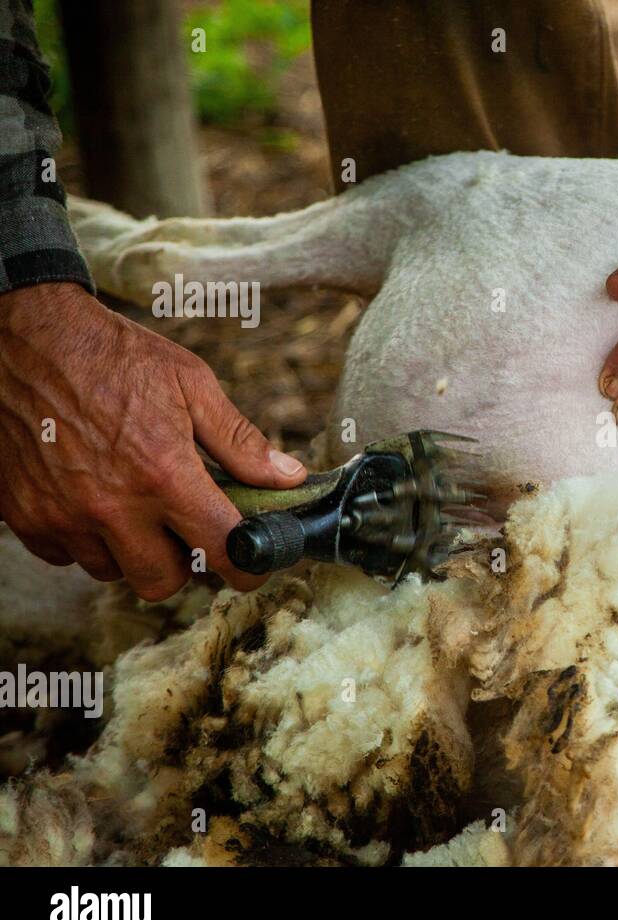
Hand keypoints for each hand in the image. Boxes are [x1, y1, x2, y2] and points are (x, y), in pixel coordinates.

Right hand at [0, 282, 305, 599]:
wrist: (25, 337)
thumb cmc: (113, 355)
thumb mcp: (191, 384)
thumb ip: (240, 441)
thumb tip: (288, 478)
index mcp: (162, 474)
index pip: (220, 551)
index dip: (246, 568)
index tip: (253, 568)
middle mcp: (111, 505)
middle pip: (161, 581)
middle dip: (183, 563)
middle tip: (188, 529)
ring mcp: (62, 515)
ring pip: (112, 571)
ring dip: (132, 550)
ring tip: (138, 505)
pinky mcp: (24, 515)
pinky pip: (66, 555)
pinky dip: (86, 539)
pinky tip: (96, 499)